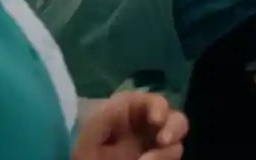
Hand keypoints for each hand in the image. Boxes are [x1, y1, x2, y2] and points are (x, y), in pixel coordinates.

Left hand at [72, 91, 187, 159]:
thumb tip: (126, 105)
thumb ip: (107, 116)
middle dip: (174, 127)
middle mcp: (145, 130)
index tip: (157, 120)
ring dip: (166, 154)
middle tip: (164, 141)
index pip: (153, 102)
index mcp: (129, 113)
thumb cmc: (80, 151)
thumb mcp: (88, 132)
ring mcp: (149, 150)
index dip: (160, 106)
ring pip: (174, 146)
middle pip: (174, 120)